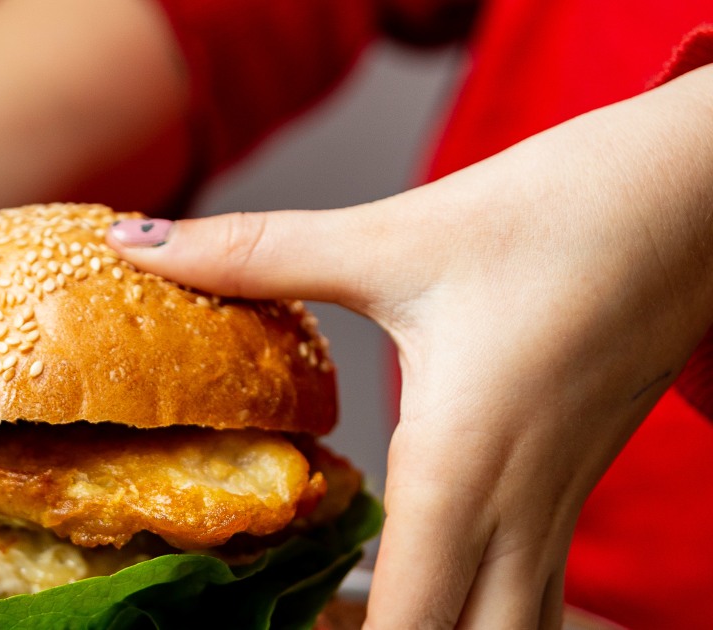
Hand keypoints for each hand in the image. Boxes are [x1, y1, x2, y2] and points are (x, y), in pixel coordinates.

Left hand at [108, 66, 712, 626]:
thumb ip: (258, 252)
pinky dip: (477, 605)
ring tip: (351, 618)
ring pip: (511, 628)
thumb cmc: (557, 217)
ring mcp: (555, 502)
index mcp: (463, 468)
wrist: (689, 196)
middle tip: (303, 625)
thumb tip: (139, 241)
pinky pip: (530, 585)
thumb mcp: (394, 238)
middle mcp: (516, 507)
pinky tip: (429, 575)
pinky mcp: (569, 479)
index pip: (408, 625)